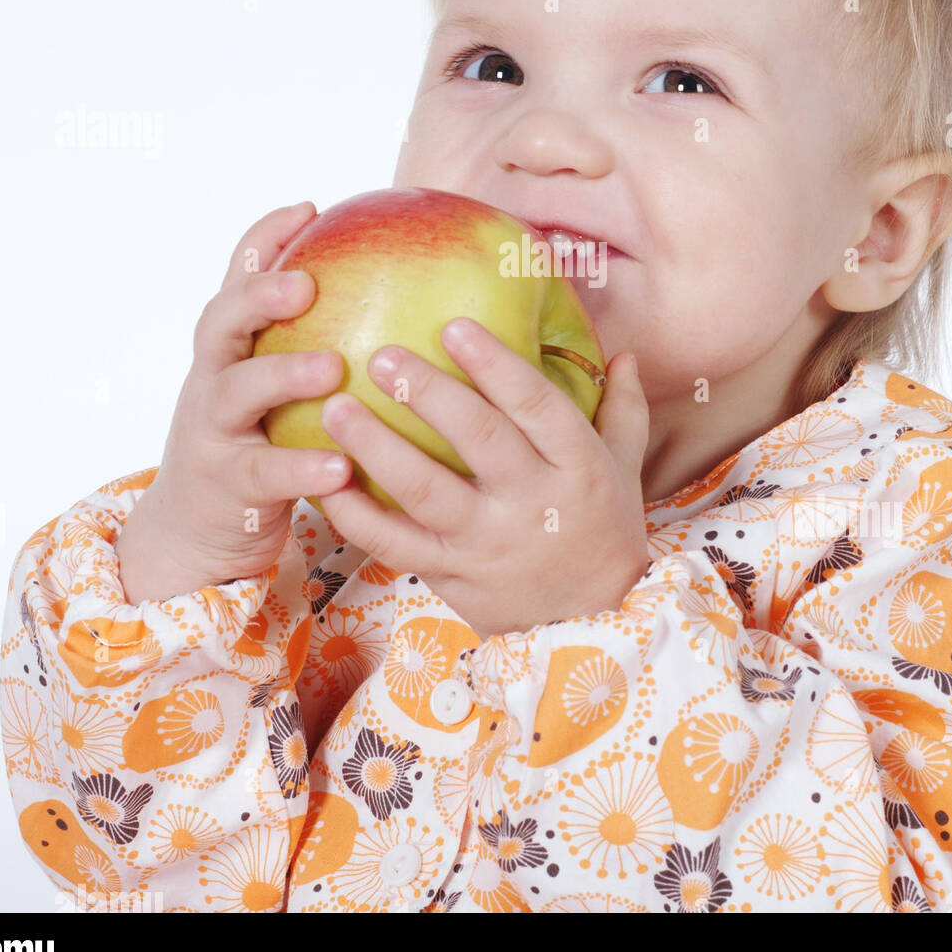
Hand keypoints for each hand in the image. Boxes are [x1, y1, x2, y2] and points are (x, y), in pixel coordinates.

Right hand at [117, 202, 356, 600]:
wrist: (196, 535)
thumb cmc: (262, 447)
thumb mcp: (278, 394)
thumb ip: (322, 348)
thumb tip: (411, 300)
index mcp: (231, 352)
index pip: (237, 282)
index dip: (264, 241)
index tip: (307, 208)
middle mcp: (212, 381)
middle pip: (220, 323)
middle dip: (259, 296)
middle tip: (307, 284)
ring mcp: (212, 432)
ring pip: (236, 392)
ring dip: (282, 374)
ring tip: (330, 367)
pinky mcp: (226, 487)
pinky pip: (263, 472)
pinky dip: (300, 466)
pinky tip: (341, 464)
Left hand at [314, 317, 650, 638]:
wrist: (592, 625)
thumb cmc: (605, 533)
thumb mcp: (624, 469)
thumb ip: (622, 409)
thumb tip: (624, 353)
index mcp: (578, 466)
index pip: (536, 405)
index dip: (496, 364)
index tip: (455, 326)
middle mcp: (533, 502)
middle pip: (478, 439)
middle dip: (427, 393)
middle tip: (382, 356)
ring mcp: (488, 544)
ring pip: (425, 491)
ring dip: (377, 447)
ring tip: (337, 409)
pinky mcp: (452, 577)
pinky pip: (395, 545)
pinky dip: (357, 516)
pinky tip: (327, 482)